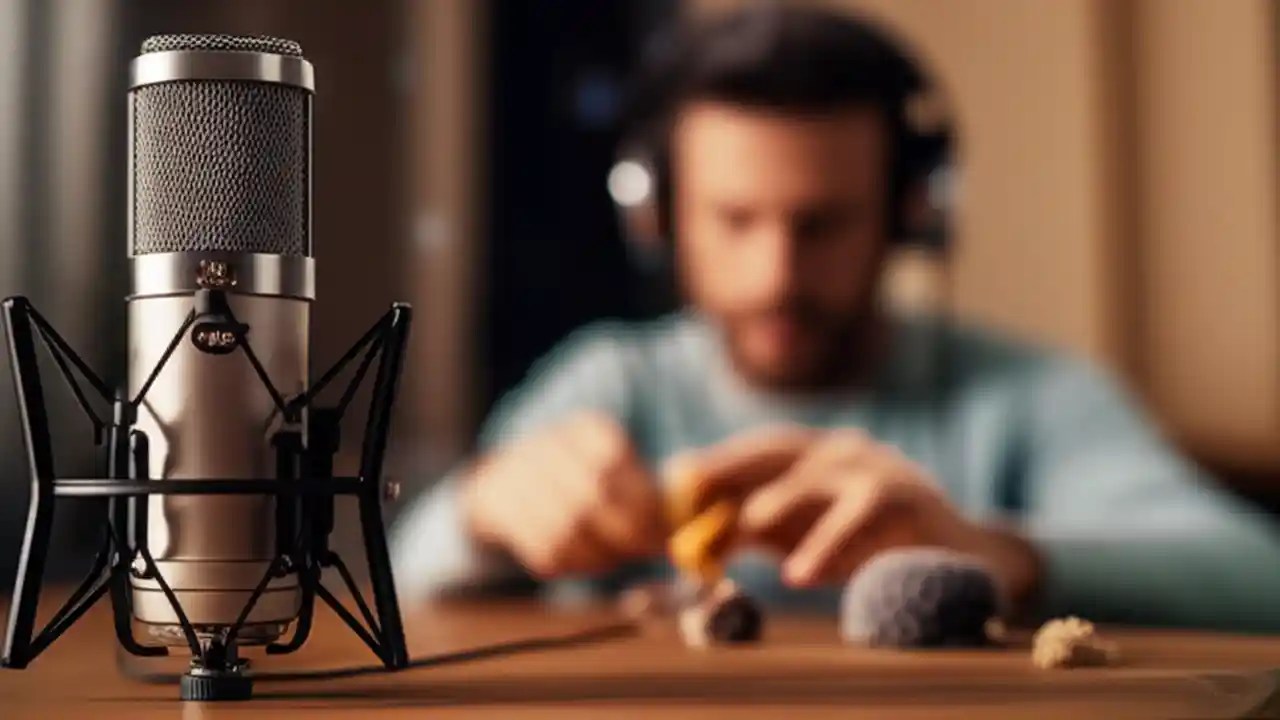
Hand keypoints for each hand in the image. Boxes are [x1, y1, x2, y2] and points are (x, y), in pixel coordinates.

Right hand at [462, 411, 666, 578]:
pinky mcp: (500, 512)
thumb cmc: (586, 478)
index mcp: (583, 430)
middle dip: (628, 532)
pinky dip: (575, 565)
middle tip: (651, 550)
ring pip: (566, 532)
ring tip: (620, 557)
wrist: (509, 479)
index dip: (643, 503)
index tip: (666, 529)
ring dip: (602, 555)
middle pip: (589, 497)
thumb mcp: (617, 464)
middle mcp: (546, 447)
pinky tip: (590, 560)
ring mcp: (518, 479)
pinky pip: (546, 554)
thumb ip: (649, 491)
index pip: (611, 463)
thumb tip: (682, 523)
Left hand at [690, 427, 1041, 603]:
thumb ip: (755, 531)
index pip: (761, 448)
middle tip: (694, 493)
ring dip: (779, 501)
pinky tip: (799, 573)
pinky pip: (859, 517)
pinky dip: (826, 544)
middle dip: (734, 467)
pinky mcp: (905, 498)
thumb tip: (693, 539)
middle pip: (781, 450)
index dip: (719, 461)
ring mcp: (878, 468)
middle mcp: (846, 450)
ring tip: (746, 526)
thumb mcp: (806, 536)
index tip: (677, 480)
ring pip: (818, 477)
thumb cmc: (872, 548)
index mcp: (820, 454)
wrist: (959, 560)